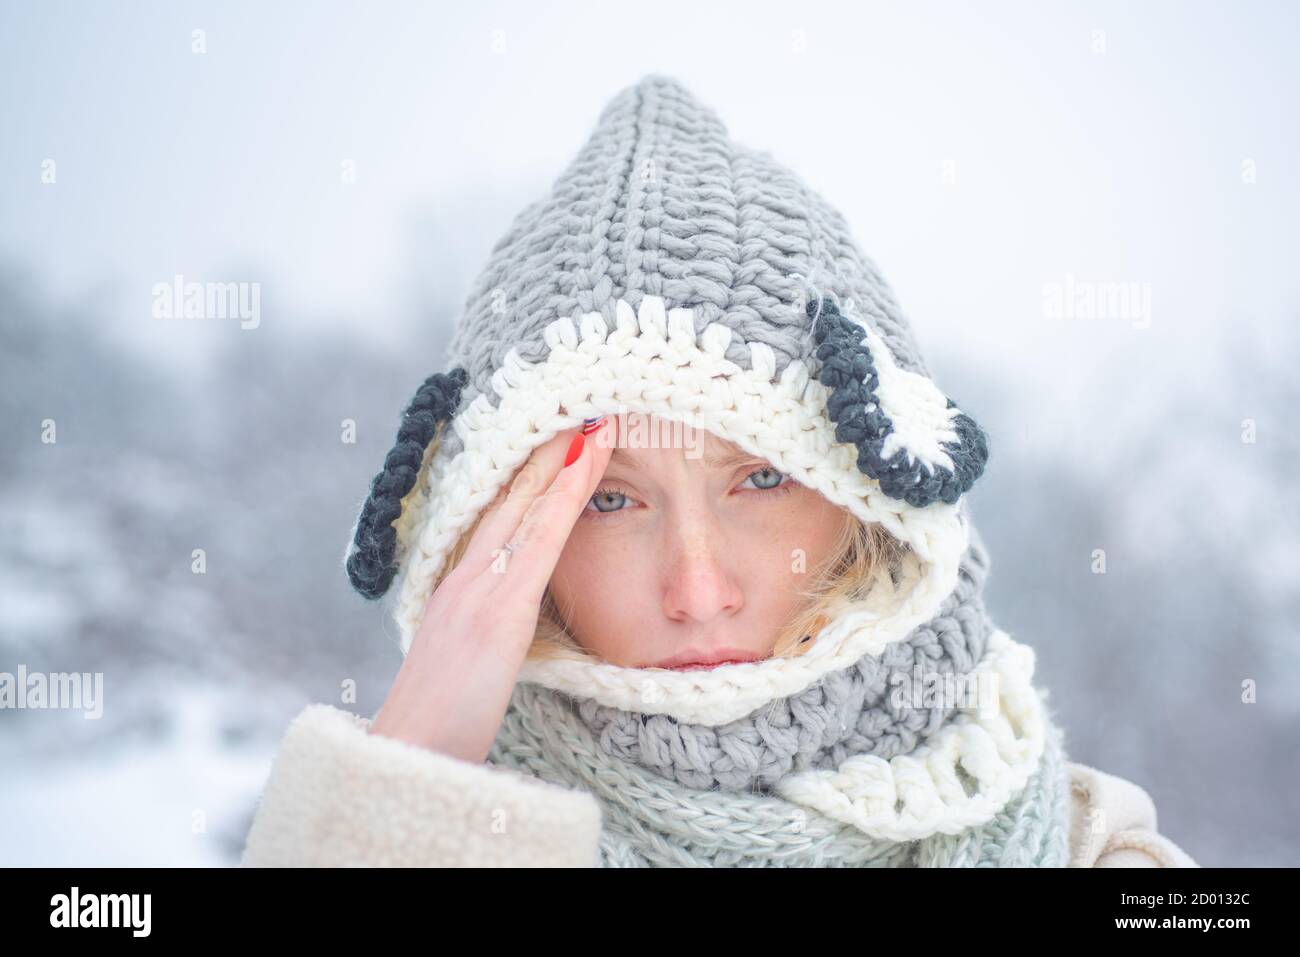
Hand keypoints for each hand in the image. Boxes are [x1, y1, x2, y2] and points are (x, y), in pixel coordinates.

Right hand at [367, 418, 612, 762]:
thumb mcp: (470, 664)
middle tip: (581, 408)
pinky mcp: (498, 607)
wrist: (408, 756)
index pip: (501, 518)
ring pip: (528, 503)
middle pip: (512, 497)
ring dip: (563, 456)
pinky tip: (589, 458)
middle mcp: (465, 575)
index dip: (530, 477)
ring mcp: (479, 586)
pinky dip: (567, 491)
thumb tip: (516, 625)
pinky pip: (542, 535)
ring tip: (596, 417)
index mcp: (459, 588)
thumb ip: (493, 635)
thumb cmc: (441, 723)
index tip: (558, 441)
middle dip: (547, 451)